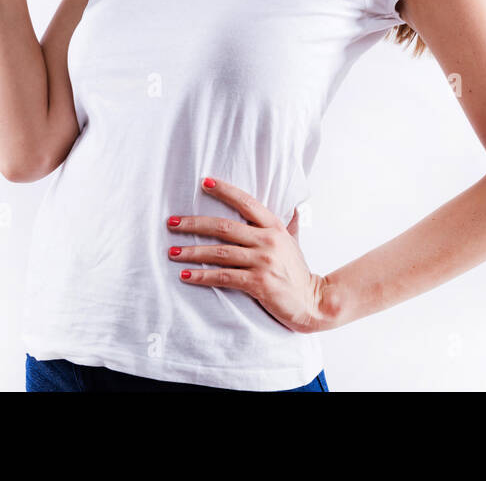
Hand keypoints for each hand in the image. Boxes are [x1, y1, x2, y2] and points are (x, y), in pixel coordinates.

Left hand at [167, 176, 331, 333]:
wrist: (314, 302)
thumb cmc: (298, 272)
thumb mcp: (293, 243)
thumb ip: (289, 225)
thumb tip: (295, 209)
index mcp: (275, 226)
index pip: (247, 202)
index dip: (225, 191)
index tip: (204, 183)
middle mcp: (269, 241)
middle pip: (224, 227)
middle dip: (194, 223)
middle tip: (172, 223)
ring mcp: (263, 262)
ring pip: (220, 252)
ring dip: (193, 251)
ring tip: (172, 252)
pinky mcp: (258, 283)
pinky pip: (224, 276)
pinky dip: (203, 276)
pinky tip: (186, 275)